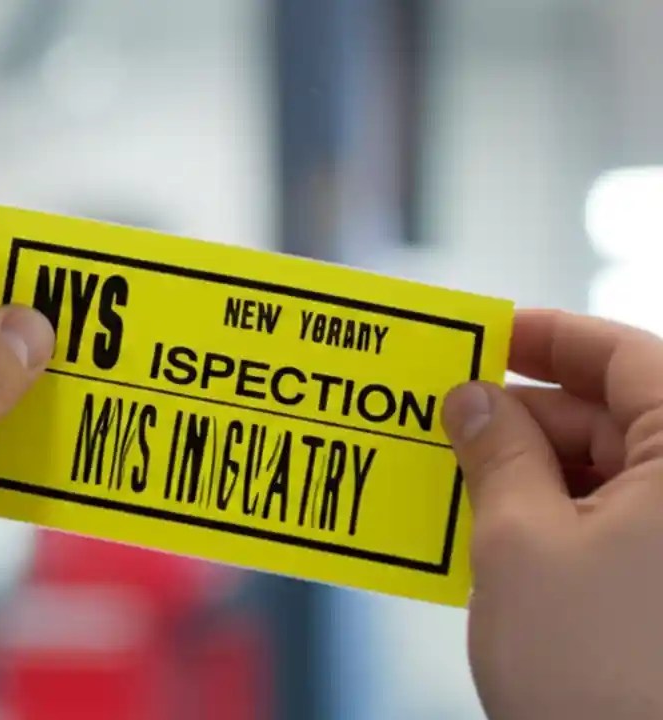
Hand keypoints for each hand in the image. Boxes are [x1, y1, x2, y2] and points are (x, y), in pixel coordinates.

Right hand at [442, 310, 662, 718]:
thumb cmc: (601, 676)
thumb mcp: (519, 543)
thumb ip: (494, 451)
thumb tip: (470, 400)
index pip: (626, 356)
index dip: (549, 336)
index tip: (486, 333)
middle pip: (617, 414)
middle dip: (525, 415)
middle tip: (447, 420)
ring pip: (613, 472)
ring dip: (534, 471)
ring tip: (460, 483)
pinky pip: (619, 524)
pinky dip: (559, 518)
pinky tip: (499, 532)